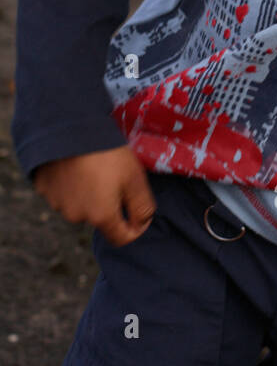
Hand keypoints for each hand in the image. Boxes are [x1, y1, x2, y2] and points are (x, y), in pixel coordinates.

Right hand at [34, 146, 156, 246]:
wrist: (69, 128)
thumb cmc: (107, 154)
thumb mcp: (135, 177)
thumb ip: (143, 206)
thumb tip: (142, 223)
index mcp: (101, 216)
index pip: (121, 238)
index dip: (136, 227)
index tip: (140, 211)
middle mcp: (77, 216)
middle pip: (100, 217)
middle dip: (110, 203)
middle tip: (114, 175)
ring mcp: (57, 203)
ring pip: (80, 204)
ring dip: (89, 193)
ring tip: (94, 166)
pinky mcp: (44, 188)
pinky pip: (62, 191)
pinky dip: (71, 183)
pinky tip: (76, 164)